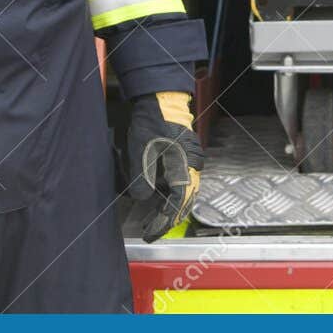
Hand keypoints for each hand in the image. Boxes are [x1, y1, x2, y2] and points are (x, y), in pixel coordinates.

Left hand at [126, 92, 202, 241]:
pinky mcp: (185, 160)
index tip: (151, 233)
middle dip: (167, 220)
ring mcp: (191, 163)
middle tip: (150, 232)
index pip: (177, 204)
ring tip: (151, 222)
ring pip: (184, 195)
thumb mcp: (141, 150)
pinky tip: (157, 202)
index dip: (164, 221)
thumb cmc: (153, 121)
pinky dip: (171, 198)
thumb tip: (142, 199)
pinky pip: (182, 185)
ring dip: (169, 210)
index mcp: (184, 167)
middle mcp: (192, 168)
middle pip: (184, 203)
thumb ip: (142, 178)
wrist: (162, 99)